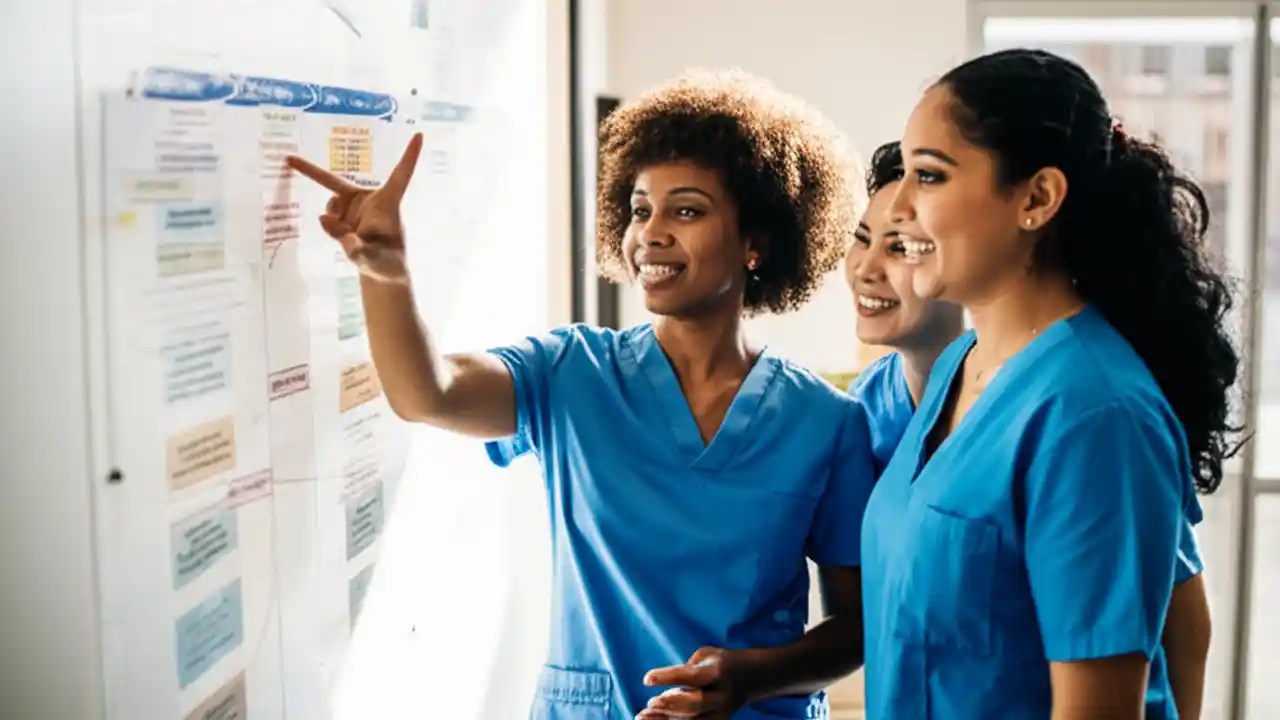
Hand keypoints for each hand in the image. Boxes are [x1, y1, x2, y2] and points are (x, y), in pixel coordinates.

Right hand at [285, 133, 422, 282]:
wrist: (382, 272)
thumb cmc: (388, 265)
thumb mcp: (372, 261)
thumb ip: (352, 245)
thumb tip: (323, 219)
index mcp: (388, 203)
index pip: (400, 175)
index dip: (409, 155)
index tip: (420, 134)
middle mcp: (369, 200)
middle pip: (337, 184)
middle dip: (312, 172)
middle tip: (289, 159)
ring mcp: (354, 207)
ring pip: (330, 207)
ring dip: (333, 222)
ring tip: (348, 238)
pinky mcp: (344, 216)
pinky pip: (328, 218)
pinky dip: (331, 228)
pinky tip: (342, 238)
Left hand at [637, 647, 750, 719]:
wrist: (752, 677)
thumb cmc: (720, 661)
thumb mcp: (706, 655)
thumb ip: (685, 670)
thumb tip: (664, 691)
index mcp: (717, 672)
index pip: (691, 676)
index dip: (667, 678)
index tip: (646, 678)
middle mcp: (721, 695)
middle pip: (694, 704)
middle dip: (670, 704)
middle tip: (650, 702)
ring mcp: (721, 712)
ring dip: (666, 719)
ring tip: (642, 715)